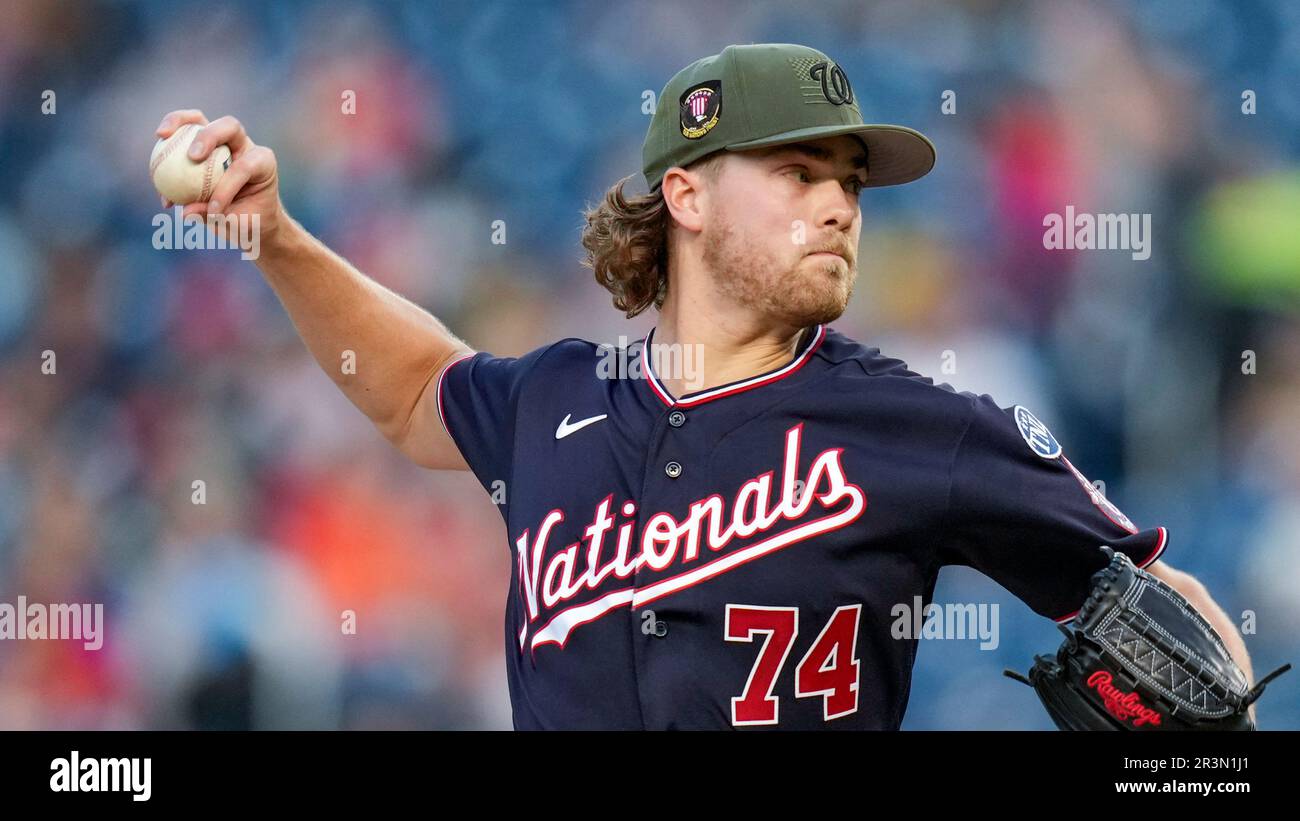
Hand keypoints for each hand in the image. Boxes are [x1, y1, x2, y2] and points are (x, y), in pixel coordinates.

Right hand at [154, 110, 284, 241]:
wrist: (249, 217)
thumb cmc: (249, 220)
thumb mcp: (241, 224)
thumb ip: (217, 217)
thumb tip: (185, 212)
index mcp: (262, 162)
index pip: (244, 167)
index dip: (227, 187)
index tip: (214, 210)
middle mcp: (245, 145)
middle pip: (229, 126)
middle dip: (209, 135)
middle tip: (192, 155)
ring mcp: (221, 140)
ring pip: (200, 120)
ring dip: (178, 122)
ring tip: (160, 136)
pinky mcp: (201, 143)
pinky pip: (180, 136)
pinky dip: (165, 146)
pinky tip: (153, 166)